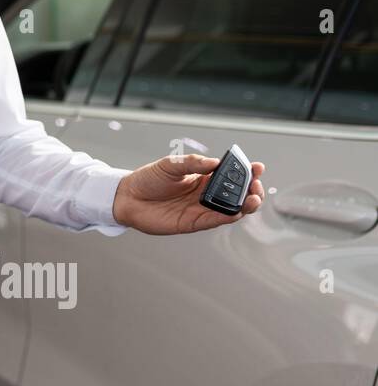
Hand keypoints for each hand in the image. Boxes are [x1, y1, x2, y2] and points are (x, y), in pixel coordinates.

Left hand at [112, 152, 264, 234]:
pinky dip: (226, 217)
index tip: (258, 166)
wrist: (127, 197)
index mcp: (203, 177)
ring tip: (253, 199)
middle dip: (251, 190)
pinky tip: (236, 212)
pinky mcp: (193, 223)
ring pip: (230, 209)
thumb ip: (192, 163)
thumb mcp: (170, 165)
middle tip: (256, 186)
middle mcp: (206, 194)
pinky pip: (214, 221)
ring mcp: (200, 209)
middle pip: (236, 194)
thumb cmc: (148, 179)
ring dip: (245, 205)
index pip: (230, 175)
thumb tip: (215, 162)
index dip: (247, 172)